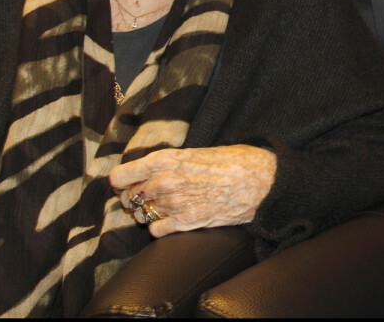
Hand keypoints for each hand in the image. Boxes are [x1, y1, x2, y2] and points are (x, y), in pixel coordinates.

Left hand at [109, 144, 275, 237]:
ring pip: (141, 216)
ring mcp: (176, 205)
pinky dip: (160, 227)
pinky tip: (172, 219)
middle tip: (145, 196)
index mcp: (166, 160)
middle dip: (133, 198)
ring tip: (162, 207)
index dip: (120, 181)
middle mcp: (165, 182)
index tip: (125, 183)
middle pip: (128, 198)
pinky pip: (157, 231)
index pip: (120, 176)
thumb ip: (172, 162)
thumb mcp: (200, 151)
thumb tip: (150, 170)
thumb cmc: (236, 161)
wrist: (263, 180)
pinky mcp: (188, 223)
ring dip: (147, 213)